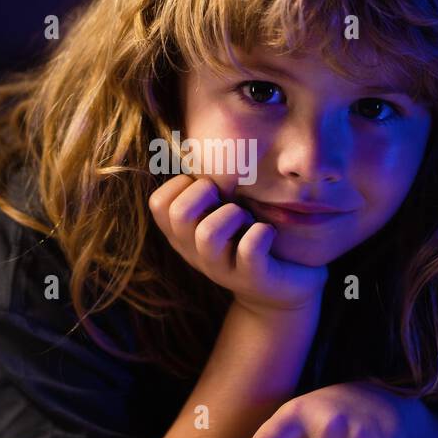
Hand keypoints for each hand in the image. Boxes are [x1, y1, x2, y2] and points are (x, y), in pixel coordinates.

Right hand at [148, 174, 328, 313]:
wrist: (279, 293)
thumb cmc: (246, 240)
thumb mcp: (218, 214)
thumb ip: (203, 189)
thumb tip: (193, 145)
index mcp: (181, 235)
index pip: (158, 202)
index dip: (183, 185)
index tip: (208, 190)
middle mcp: (195, 253)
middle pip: (179, 214)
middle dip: (207, 194)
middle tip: (227, 201)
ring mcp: (221, 269)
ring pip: (208, 233)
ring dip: (233, 215)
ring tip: (247, 220)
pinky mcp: (252, 278)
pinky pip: (249, 248)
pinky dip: (261, 233)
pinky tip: (267, 233)